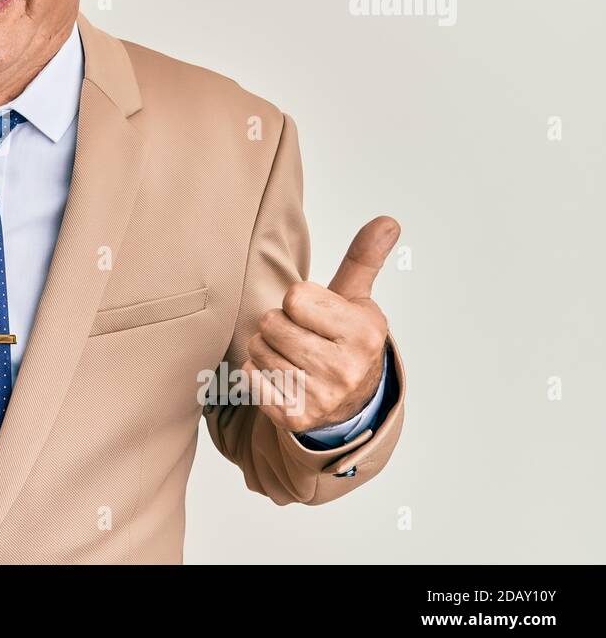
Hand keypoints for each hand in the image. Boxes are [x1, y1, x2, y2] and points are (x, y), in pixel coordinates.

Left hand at [243, 215, 399, 433]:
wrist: (350, 401)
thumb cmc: (345, 340)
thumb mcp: (357, 300)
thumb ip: (364, 258)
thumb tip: (387, 221)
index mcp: (363, 334)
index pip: (296, 297)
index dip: (298, 301)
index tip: (315, 314)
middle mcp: (345, 369)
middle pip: (272, 323)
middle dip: (279, 324)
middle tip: (301, 336)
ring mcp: (320, 397)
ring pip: (258, 348)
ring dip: (267, 348)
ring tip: (293, 356)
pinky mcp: (294, 416)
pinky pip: (250, 376)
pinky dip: (258, 372)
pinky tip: (283, 377)